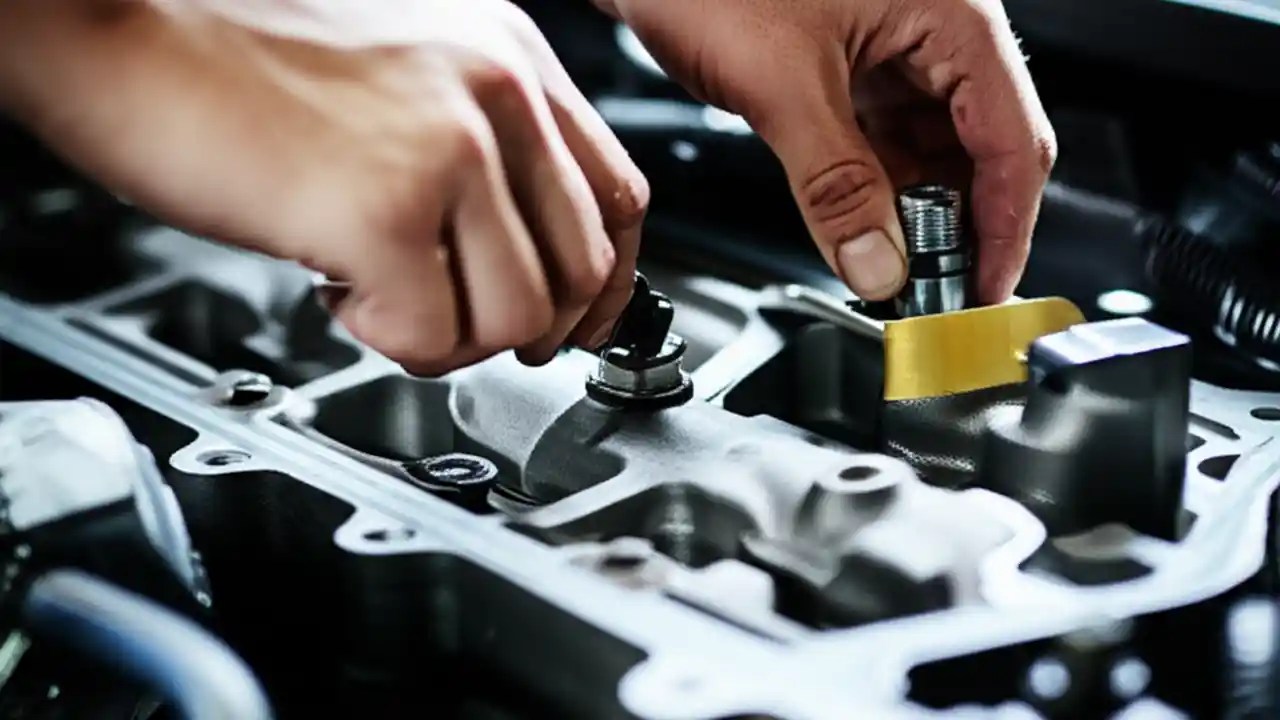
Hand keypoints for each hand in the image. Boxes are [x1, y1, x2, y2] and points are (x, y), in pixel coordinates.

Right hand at [0, 0, 647, 374]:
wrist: (118, 21)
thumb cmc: (239, 50)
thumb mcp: (406, 71)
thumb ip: (482, 147)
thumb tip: (523, 250)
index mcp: (511, 56)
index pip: (618, 197)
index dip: (606, 284)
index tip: (577, 324)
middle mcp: (496, 93)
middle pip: (581, 269)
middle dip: (526, 328)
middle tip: (456, 323)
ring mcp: (447, 149)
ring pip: (518, 318)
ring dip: (449, 337)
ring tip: (377, 292)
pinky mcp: (383, 211)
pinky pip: (434, 336)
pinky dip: (389, 341)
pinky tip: (338, 288)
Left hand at [595, 0, 1055, 302]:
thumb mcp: (782, 82)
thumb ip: (835, 183)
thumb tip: (878, 266)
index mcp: (950, 12)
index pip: (1011, 137)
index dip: (1004, 226)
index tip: (985, 290)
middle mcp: (934, 26)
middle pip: (981, 147)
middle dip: (960, 226)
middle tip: (935, 293)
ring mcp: (893, 46)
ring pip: (932, 149)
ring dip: (917, 214)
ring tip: (897, 272)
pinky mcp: (851, 65)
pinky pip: (884, 140)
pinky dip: (879, 188)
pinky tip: (864, 228)